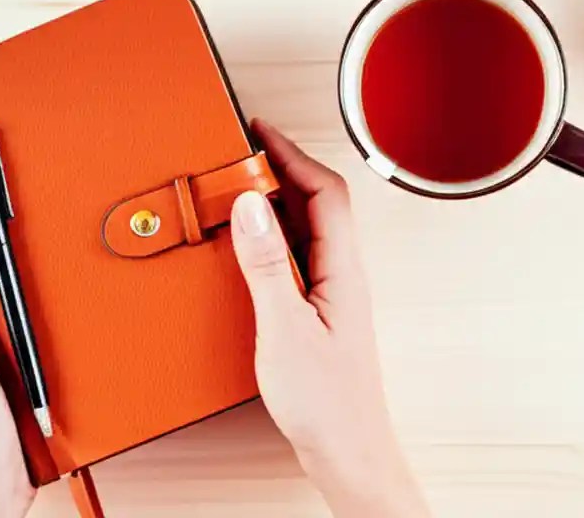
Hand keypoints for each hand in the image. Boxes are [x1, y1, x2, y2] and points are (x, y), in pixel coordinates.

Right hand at [232, 119, 430, 517]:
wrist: (347, 451)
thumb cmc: (327, 403)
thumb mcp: (284, 328)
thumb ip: (265, 265)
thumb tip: (251, 205)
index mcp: (342, 270)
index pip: (324, 192)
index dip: (293, 155)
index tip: (259, 133)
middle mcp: (342, 276)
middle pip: (316, 204)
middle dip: (280, 171)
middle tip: (241, 155)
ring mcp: (332, 294)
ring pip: (305, 230)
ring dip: (274, 204)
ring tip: (236, 191)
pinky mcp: (319, 313)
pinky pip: (296, 258)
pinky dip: (269, 240)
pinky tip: (246, 248)